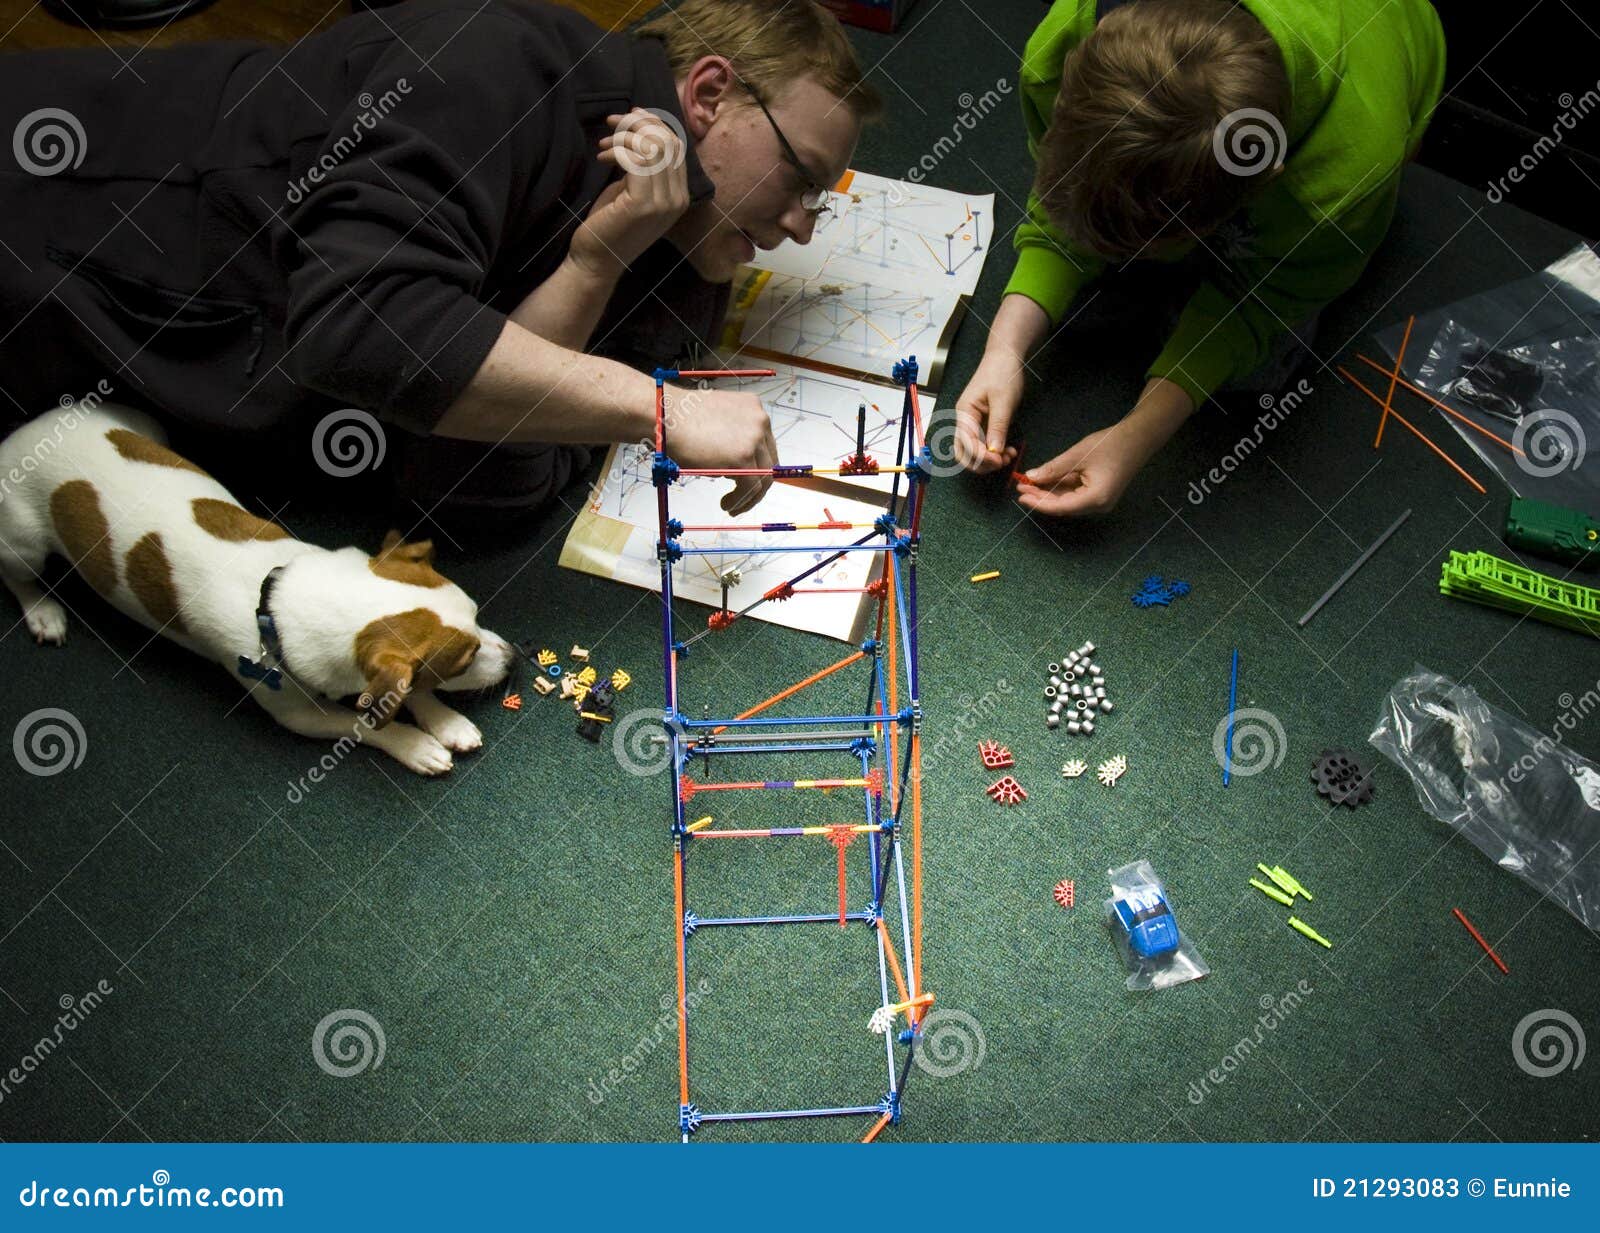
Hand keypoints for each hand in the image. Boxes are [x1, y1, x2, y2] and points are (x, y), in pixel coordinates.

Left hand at [571, 110, 690, 280]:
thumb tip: (641, 130)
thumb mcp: (633, 190)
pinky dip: (616, 150)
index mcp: (680, 196)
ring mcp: (663, 204)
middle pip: (667, 142)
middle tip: (612, 122)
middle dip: (639, 124)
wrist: (597, 261)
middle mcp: (678, 200)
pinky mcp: (642, 205)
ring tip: (604, 143)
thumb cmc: (611, 224)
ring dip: (625, 136)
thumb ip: (645, 167)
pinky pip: (635, 160)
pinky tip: (602, 157)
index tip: (630, 116)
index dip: (654, 123)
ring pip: (652, 148)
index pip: (677, 146)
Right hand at [663, 387, 778, 515]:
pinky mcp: (743, 458)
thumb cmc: (679, 418)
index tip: (748, 481)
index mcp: (754, 408)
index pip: (766, 445)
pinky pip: (750, 488)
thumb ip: (733, 435)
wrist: (663, 414)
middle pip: (768, 462)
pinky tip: (727, 505)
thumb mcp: (717, 420)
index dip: (757, 466)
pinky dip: (741, 501)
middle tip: (743, 498)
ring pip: (763, 477)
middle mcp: (760, 421)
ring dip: (749, 497)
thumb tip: (738, 463)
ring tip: (731, 507)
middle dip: (757, 484)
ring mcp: (754, 439)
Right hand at [953, 351, 1024, 473]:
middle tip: (1002, 463)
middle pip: (963, 452)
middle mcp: (964, 420)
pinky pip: (984, 445)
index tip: (999, 460)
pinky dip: (994, 452)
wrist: (1005, 357)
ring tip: (1008, 457)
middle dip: (981, 462)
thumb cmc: (1001, 373)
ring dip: (988, 460)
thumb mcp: (1003, 401)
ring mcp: (973, 424)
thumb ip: (997, 427)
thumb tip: (994, 451)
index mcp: (964, 413)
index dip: (981, 456)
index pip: (965, 443)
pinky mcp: (983, 425)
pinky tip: (1008, 451)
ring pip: (973, 452)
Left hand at [1014, 423, 1147, 516]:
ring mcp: (1100, 501)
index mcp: (1095, 499)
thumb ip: (1053, 469)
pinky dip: (1060, 488)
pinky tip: (1045, 481)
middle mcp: (1098, 505)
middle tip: (1020, 488)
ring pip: (1068, 501)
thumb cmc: (1110, 444)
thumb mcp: (1078, 455)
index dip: (1038, 503)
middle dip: (1040, 497)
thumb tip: (1031, 477)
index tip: (1021, 497)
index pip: (1060, 507)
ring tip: (1028, 484)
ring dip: (1048, 493)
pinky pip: (1075, 494)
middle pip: (1063, 506)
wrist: (1139, 438)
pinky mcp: (1100, 494)